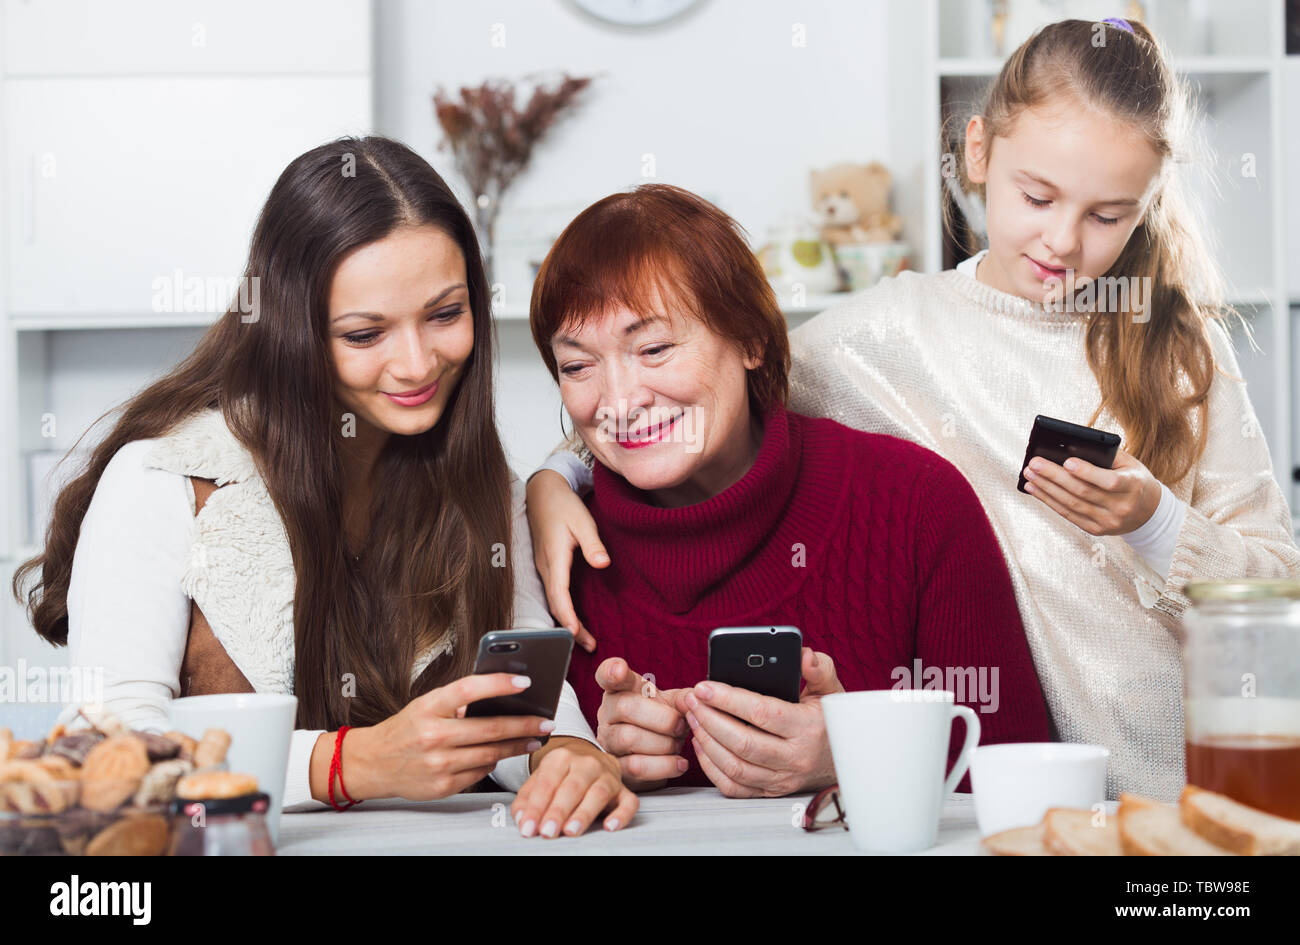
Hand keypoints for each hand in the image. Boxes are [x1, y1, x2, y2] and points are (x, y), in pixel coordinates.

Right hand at [347, 673, 554, 800]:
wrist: (372, 763)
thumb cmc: (406, 728)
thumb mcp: (425, 705)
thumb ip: (457, 701)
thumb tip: (502, 696)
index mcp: (428, 707)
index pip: (468, 690)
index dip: (498, 684)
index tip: (525, 680)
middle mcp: (432, 735)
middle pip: (489, 728)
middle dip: (524, 725)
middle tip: (546, 722)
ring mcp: (437, 764)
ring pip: (490, 754)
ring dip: (517, 746)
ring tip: (535, 739)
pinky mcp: (441, 786)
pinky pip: (478, 773)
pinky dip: (493, 763)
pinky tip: (502, 755)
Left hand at [511, 739, 637, 836]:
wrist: (588, 758)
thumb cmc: (562, 774)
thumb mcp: (539, 780)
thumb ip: (527, 800)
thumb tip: (521, 819)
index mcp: (561, 757)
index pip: (547, 782)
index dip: (536, 806)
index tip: (528, 827)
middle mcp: (587, 763)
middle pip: (572, 787)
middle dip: (558, 811)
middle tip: (547, 831)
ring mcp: (607, 775)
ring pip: (598, 793)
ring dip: (584, 813)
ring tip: (571, 831)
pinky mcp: (624, 790)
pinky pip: (628, 802)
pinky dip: (621, 815)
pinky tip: (610, 826)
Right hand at [525, 469, 606, 652]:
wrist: (542, 492)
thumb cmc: (563, 505)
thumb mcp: (582, 521)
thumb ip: (593, 544)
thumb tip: (603, 563)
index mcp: (554, 557)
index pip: (558, 593)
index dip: (566, 615)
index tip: (575, 632)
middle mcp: (545, 566)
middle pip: (555, 605)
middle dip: (569, 628)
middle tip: (589, 646)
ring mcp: (543, 568)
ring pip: (552, 602)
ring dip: (566, 622)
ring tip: (584, 640)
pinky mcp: (546, 567)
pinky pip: (553, 594)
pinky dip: (562, 610)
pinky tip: (573, 619)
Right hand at [595, 657, 689, 790]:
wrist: (657, 756)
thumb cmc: (662, 723)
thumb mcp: (673, 705)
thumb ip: (684, 698)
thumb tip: (693, 699)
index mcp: (621, 690)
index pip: (607, 675)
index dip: (611, 671)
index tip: (620, 669)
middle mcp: (608, 713)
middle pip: (625, 707)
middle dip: (662, 718)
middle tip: (680, 726)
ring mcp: (608, 741)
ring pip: (629, 738)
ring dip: (664, 743)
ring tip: (677, 745)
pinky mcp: (616, 768)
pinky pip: (636, 766)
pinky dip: (664, 765)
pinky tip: (679, 763)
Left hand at [685, 648, 842, 797]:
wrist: (844, 762)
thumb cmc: (830, 723)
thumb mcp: (832, 692)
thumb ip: (819, 669)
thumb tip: (804, 654)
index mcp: (808, 728)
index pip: (762, 713)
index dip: (728, 699)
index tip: (704, 687)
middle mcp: (795, 757)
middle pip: (742, 742)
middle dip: (709, 719)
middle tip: (691, 699)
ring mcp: (782, 779)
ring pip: (734, 766)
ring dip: (706, 742)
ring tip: (693, 718)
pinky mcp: (770, 792)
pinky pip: (734, 786)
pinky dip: (711, 767)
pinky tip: (702, 745)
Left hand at [1021, 448, 1161, 535]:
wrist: (1148, 512)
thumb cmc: (1133, 479)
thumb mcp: (1129, 464)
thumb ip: (1105, 456)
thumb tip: (1069, 448)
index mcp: (1133, 486)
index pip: (1109, 481)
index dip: (1087, 472)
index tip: (1066, 461)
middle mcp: (1121, 507)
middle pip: (1082, 492)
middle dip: (1054, 476)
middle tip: (1034, 464)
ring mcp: (1108, 522)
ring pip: (1071, 504)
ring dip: (1046, 489)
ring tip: (1029, 475)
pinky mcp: (1096, 530)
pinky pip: (1068, 515)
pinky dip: (1049, 501)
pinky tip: (1035, 490)